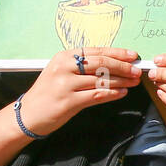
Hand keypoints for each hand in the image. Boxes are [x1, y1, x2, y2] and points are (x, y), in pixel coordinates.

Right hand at [17, 47, 140, 136]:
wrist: (27, 114)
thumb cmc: (48, 92)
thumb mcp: (61, 71)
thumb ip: (82, 65)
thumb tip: (113, 62)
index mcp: (64, 56)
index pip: (96, 51)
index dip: (117, 53)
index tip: (132, 55)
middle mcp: (64, 67)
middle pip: (101, 63)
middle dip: (123, 66)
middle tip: (137, 70)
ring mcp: (65, 84)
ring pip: (101, 80)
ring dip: (121, 81)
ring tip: (134, 82)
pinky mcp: (68, 102)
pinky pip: (96, 95)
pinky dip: (112, 94)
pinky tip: (122, 93)